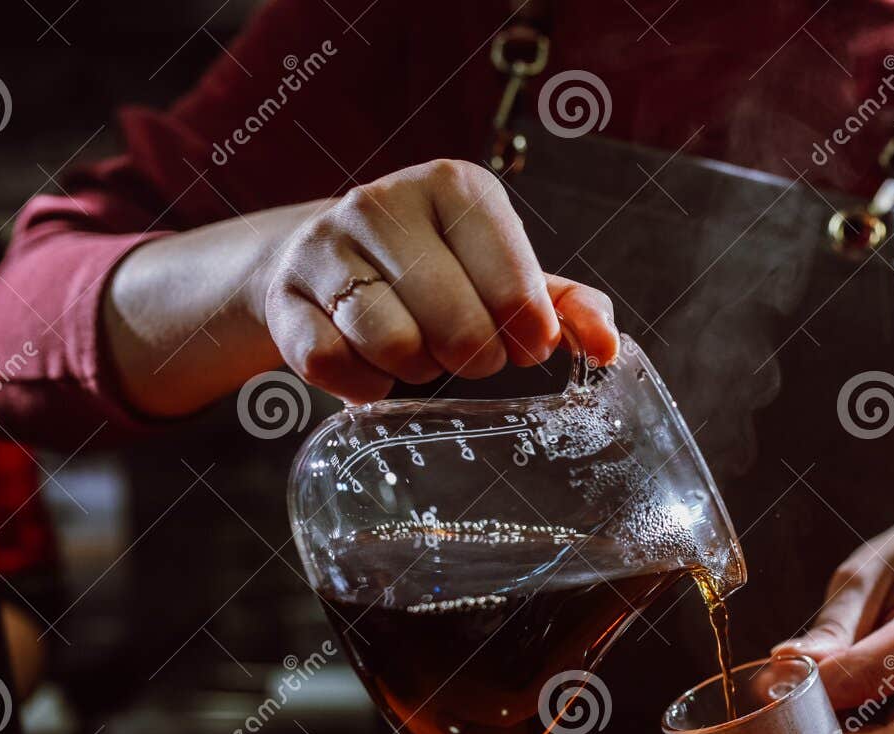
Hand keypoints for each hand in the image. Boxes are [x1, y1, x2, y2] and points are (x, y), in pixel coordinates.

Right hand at [249, 158, 617, 402]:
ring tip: (419, 351)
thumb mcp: (505, 271)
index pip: (516, 289)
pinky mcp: (284, 296)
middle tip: (469, 351)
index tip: (527, 343)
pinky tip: (371, 367)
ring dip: (417, 370)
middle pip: (458, 327)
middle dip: (474, 357)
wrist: (323, 260)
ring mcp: (326, 246)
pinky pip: (334, 367)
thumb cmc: (436, 268)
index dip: (528, 334)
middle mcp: (384, 202)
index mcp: (455, 187)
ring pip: (394, 346)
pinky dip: (363, 386)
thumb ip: (566, 304)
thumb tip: (609, 348)